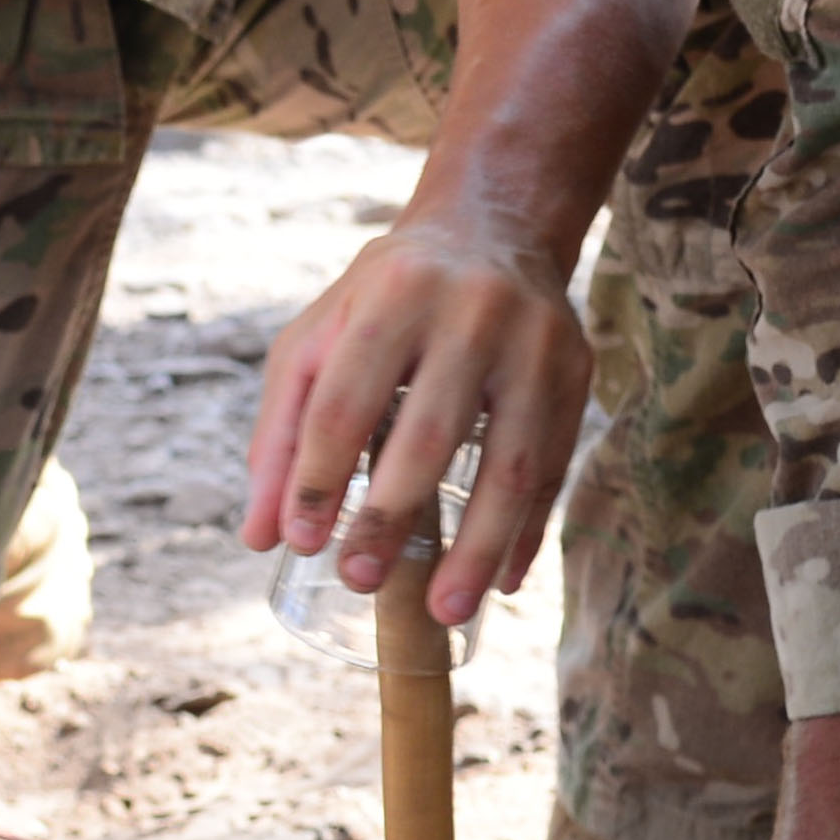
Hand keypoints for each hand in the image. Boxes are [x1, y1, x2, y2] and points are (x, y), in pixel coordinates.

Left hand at [237, 216, 588, 627]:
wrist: (495, 227)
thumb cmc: (388, 298)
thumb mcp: (320, 337)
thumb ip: (283, 431)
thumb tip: (262, 536)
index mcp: (392, 293)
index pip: (346, 399)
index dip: (320, 477)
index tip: (301, 543)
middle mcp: (472, 312)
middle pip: (429, 433)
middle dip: (391, 518)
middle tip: (360, 581)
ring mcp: (536, 342)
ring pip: (512, 462)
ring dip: (476, 547)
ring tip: (443, 612)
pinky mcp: (577, 371)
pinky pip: (555, 466)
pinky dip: (526, 532)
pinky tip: (499, 582)